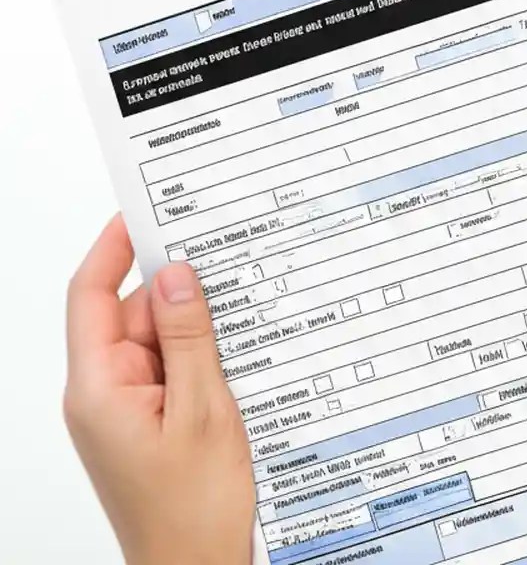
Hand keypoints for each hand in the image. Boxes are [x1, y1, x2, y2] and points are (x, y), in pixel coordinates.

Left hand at [64, 215, 253, 564]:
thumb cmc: (194, 509)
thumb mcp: (204, 411)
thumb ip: (189, 338)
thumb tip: (178, 275)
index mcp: (99, 389)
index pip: (93, 296)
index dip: (114, 248)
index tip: (142, 212)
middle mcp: (102, 396)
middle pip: (134, 317)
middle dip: (179, 296)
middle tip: (229, 271)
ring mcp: (124, 412)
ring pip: (158, 345)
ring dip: (197, 336)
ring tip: (239, 344)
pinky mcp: (147, 425)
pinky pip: (170, 373)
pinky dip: (200, 363)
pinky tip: (233, 368)